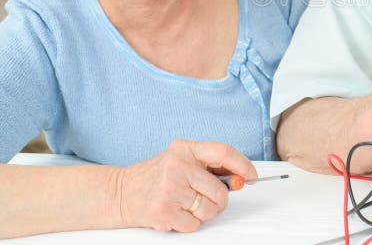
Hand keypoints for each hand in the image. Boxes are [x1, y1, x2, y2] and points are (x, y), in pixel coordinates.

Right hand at [116, 140, 256, 231]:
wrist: (118, 192)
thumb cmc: (155, 177)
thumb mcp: (181, 160)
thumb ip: (210, 166)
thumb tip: (240, 178)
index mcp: (185, 148)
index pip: (224, 152)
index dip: (243, 165)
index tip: (251, 176)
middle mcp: (177, 165)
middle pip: (220, 190)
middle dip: (219, 200)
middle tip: (205, 199)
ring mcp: (169, 188)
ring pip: (210, 209)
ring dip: (203, 213)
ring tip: (185, 205)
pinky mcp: (163, 211)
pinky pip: (194, 224)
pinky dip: (188, 224)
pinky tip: (174, 213)